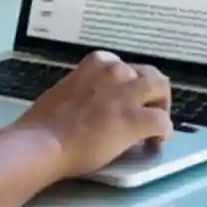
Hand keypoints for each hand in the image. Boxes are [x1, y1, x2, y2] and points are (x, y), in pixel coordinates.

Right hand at [13, 51, 172, 178]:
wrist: (43, 143)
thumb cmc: (44, 123)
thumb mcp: (67, 90)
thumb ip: (86, 89)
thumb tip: (96, 103)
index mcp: (97, 63)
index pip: (125, 67)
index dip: (129, 84)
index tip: (125, 99)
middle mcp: (116, 71)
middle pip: (149, 74)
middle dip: (152, 92)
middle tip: (147, 110)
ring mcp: (127, 94)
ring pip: (161, 89)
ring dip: (162, 106)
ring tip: (156, 125)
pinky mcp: (135, 120)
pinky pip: (162, 121)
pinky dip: (163, 132)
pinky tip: (156, 141)